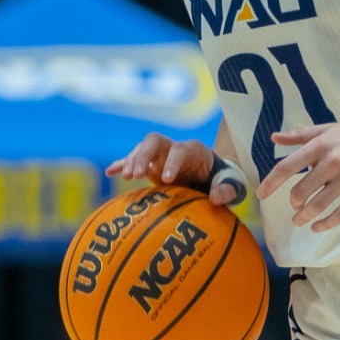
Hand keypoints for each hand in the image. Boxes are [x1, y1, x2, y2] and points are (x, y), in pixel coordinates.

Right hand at [105, 133, 241, 205]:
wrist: (210, 176)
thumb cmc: (220, 181)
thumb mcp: (230, 185)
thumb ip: (227, 191)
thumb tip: (216, 198)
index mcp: (193, 150)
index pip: (179, 150)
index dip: (172, 162)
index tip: (166, 180)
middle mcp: (173, 148)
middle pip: (153, 141)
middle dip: (143, 155)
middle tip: (137, 175)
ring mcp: (159, 155)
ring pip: (141, 149)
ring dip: (131, 161)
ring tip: (128, 178)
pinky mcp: (150, 164)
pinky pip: (132, 161)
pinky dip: (121, 165)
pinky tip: (109, 172)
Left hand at [257, 119, 339, 230]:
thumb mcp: (329, 129)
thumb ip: (300, 135)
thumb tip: (274, 138)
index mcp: (321, 145)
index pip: (287, 167)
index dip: (271, 183)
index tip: (261, 195)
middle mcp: (333, 161)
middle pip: (301, 191)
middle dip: (293, 203)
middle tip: (294, 205)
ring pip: (318, 206)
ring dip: (304, 217)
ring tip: (300, 220)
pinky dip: (325, 224)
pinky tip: (317, 227)